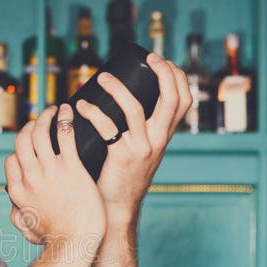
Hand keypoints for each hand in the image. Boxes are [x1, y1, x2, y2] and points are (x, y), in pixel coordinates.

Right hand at [4, 104, 105, 253]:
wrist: (77, 242)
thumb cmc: (57, 238)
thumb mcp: (28, 228)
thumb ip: (18, 217)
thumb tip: (13, 210)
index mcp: (17, 190)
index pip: (11, 159)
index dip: (20, 148)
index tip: (30, 142)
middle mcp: (29, 177)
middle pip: (22, 140)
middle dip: (30, 125)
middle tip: (42, 120)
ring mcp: (50, 171)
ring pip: (40, 132)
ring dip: (46, 116)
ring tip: (55, 110)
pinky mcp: (71, 167)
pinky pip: (65, 134)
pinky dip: (65, 118)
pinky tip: (69, 111)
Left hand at [76, 53, 191, 229]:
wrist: (115, 209)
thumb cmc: (121, 178)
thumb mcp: (140, 152)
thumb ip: (137, 132)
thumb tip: (116, 102)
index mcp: (163, 137)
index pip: (183, 101)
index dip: (177, 77)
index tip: (161, 60)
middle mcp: (157, 141)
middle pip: (171, 100)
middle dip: (164, 73)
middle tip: (150, 58)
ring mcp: (141, 149)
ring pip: (136, 109)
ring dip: (118, 89)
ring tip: (102, 77)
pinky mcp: (121, 158)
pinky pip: (107, 128)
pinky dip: (93, 112)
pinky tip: (82, 106)